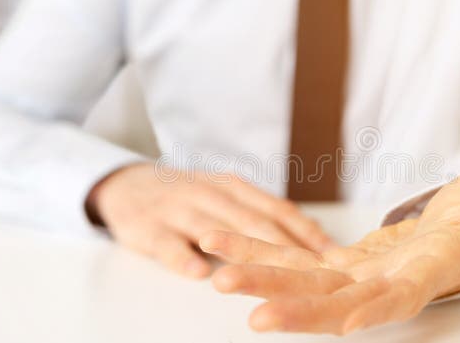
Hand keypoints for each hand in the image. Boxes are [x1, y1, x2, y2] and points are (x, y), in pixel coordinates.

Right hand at [87, 163, 334, 277]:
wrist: (125, 184)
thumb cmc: (186, 197)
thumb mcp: (224, 195)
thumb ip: (261, 213)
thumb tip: (314, 233)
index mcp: (233, 187)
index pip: (276, 208)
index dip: (306, 231)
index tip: (334, 254)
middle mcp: (210, 194)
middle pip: (253, 222)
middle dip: (286, 247)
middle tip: (314, 273)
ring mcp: (178, 209)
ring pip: (215, 231)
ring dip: (243, 252)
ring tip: (270, 274)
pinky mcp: (148, 227)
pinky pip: (167, 243)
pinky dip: (182, 257)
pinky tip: (197, 273)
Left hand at [199, 169, 459, 334]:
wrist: (459, 228)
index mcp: (426, 272)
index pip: (400, 297)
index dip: (374, 310)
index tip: (343, 323)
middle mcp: (385, 283)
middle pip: (337, 300)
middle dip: (295, 303)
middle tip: (248, 306)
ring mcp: (358, 276)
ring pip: (302, 283)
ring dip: (261, 276)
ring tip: (215, 269)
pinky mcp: (340, 263)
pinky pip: (292, 258)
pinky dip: (258, 249)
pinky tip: (219, 244)